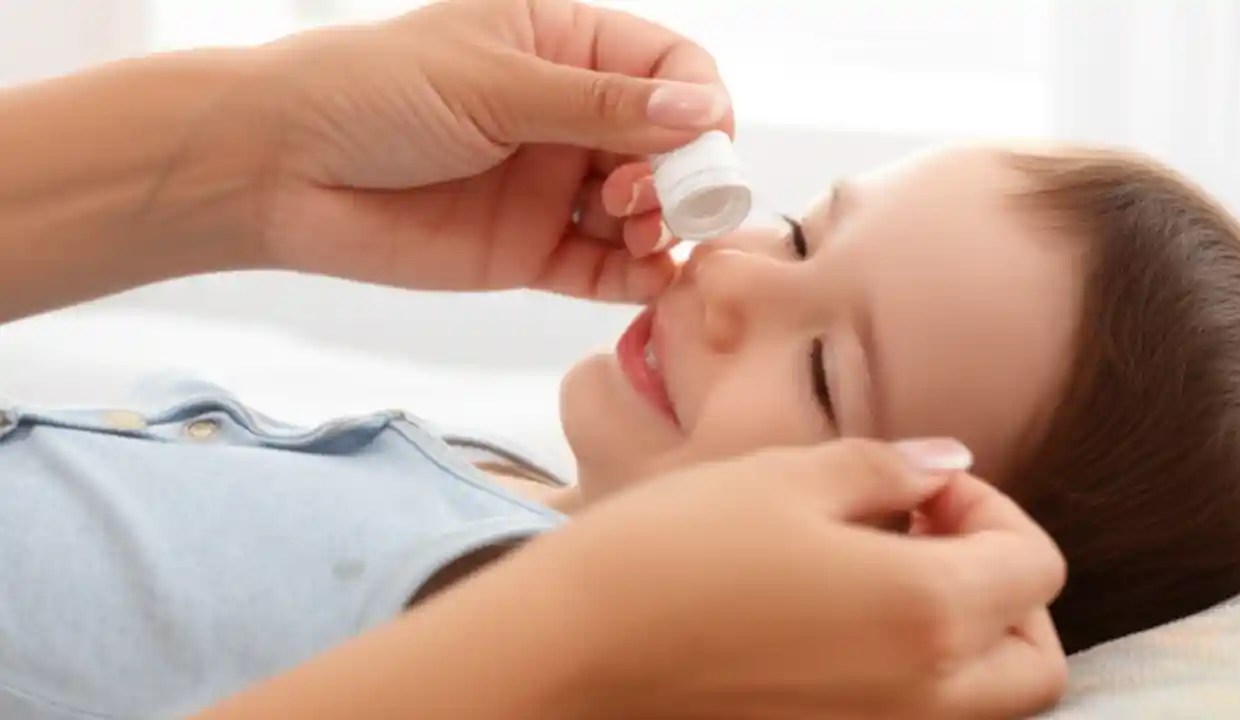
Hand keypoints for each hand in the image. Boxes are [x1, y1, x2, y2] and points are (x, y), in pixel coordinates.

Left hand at [241, 0, 730, 301]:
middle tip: (654, 197)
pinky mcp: (532, 251)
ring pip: (644, 212)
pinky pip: (604, 269)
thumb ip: (600, 106)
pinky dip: (635, 278)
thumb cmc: (372, 92)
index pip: (669, 69)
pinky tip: (646, 279)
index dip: (700, 105)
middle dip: (683, 175)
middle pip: (669, 146)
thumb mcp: (494, 82)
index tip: (703, 141)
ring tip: (636, 233)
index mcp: (563, 47)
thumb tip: (704, 111)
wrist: (280, 169)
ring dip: (662, 227)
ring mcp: (553, 186)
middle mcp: (568, 117)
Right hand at [530, 439, 1067, 718]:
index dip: (989, 505)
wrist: (572, 647)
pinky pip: (913, 716)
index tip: (919, 486)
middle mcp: (923, 698)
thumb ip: (889, 470)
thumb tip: (947, 465)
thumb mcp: (785, 478)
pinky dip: (914, 672)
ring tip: (884, 573)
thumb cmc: (675, 550)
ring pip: (983, 700)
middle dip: (1006, 587)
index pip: (1036, 565)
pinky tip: (839, 618)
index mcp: (927, 613)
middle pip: (1034, 657)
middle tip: (930, 535)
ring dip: (969, 635)